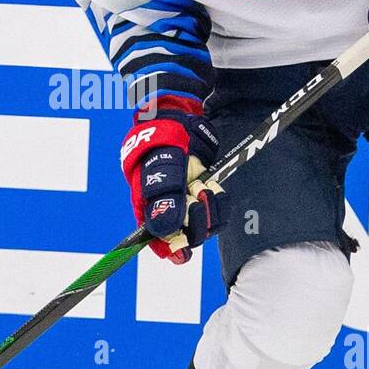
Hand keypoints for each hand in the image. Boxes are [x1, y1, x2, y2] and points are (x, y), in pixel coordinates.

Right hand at [120, 97, 224, 263]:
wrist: (182, 116)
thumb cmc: (164, 138)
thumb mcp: (163, 165)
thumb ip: (164, 197)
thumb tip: (166, 230)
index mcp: (147, 205)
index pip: (157, 239)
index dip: (169, 248)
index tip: (182, 251)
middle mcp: (167, 208)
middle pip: (183, 237)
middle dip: (196, 222)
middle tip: (197, 195)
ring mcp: (187, 203)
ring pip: (203, 227)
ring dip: (210, 210)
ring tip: (205, 186)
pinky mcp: (205, 196)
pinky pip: (218, 214)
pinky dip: (221, 204)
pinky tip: (214, 186)